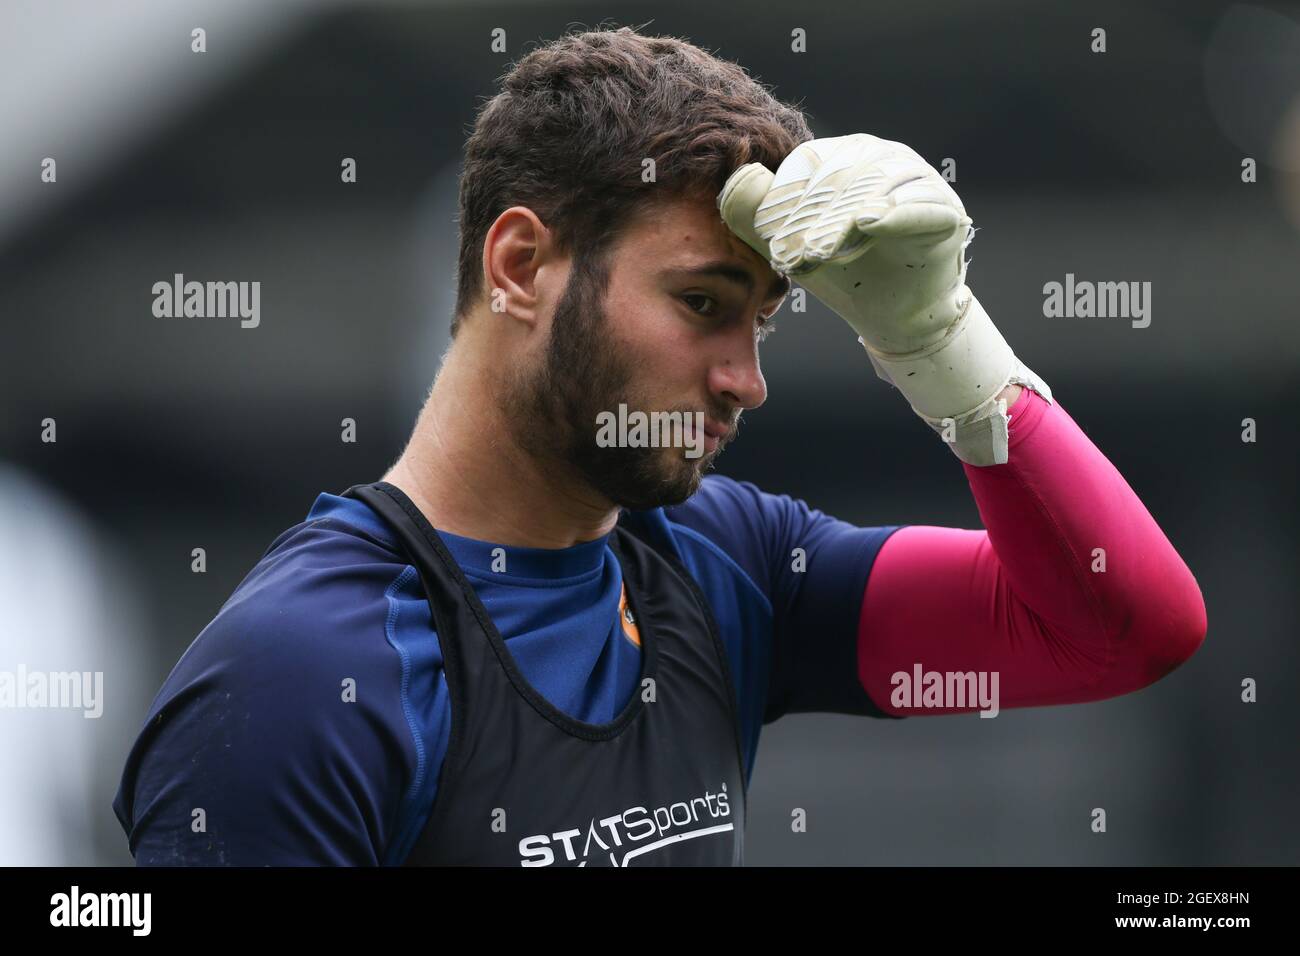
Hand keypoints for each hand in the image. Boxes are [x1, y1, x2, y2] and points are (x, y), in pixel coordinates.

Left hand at [717, 133, 1051, 465]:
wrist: (890, 312)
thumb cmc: (840, 269)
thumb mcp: (791, 245)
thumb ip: (756, 214)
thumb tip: (737, 177)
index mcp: (842, 156)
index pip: (808, 164)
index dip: (785, 198)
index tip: (769, 237)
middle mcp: (881, 158)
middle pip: (839, 175)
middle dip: (810, 214)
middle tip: (788, 251)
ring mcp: (917, 180)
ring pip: (875, 188)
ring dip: (842, 217)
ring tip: (819, 250)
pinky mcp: (944, 209)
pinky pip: (919, 206)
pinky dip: (895, 213)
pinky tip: (870, 223)